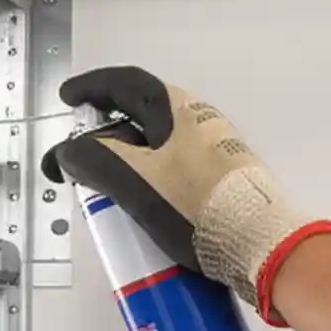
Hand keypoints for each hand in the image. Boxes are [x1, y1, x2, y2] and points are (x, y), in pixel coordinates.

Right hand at [43, 66, 330, 324]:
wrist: (263, 247)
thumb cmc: (196, 205)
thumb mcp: (135, 181)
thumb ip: (93, 160)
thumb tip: (68, 151)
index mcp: (176, 110)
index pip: (124, 84)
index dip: (90, 88)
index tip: (67, 99)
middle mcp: (197, 122)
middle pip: (138, 115)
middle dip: (101, 132)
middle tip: (76, 154)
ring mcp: (212, 152)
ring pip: (154, 144)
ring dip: (122, 156)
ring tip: (100, 183)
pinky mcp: (221, 181)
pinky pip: (170, 167)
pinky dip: (143, 175)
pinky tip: (136, 201)